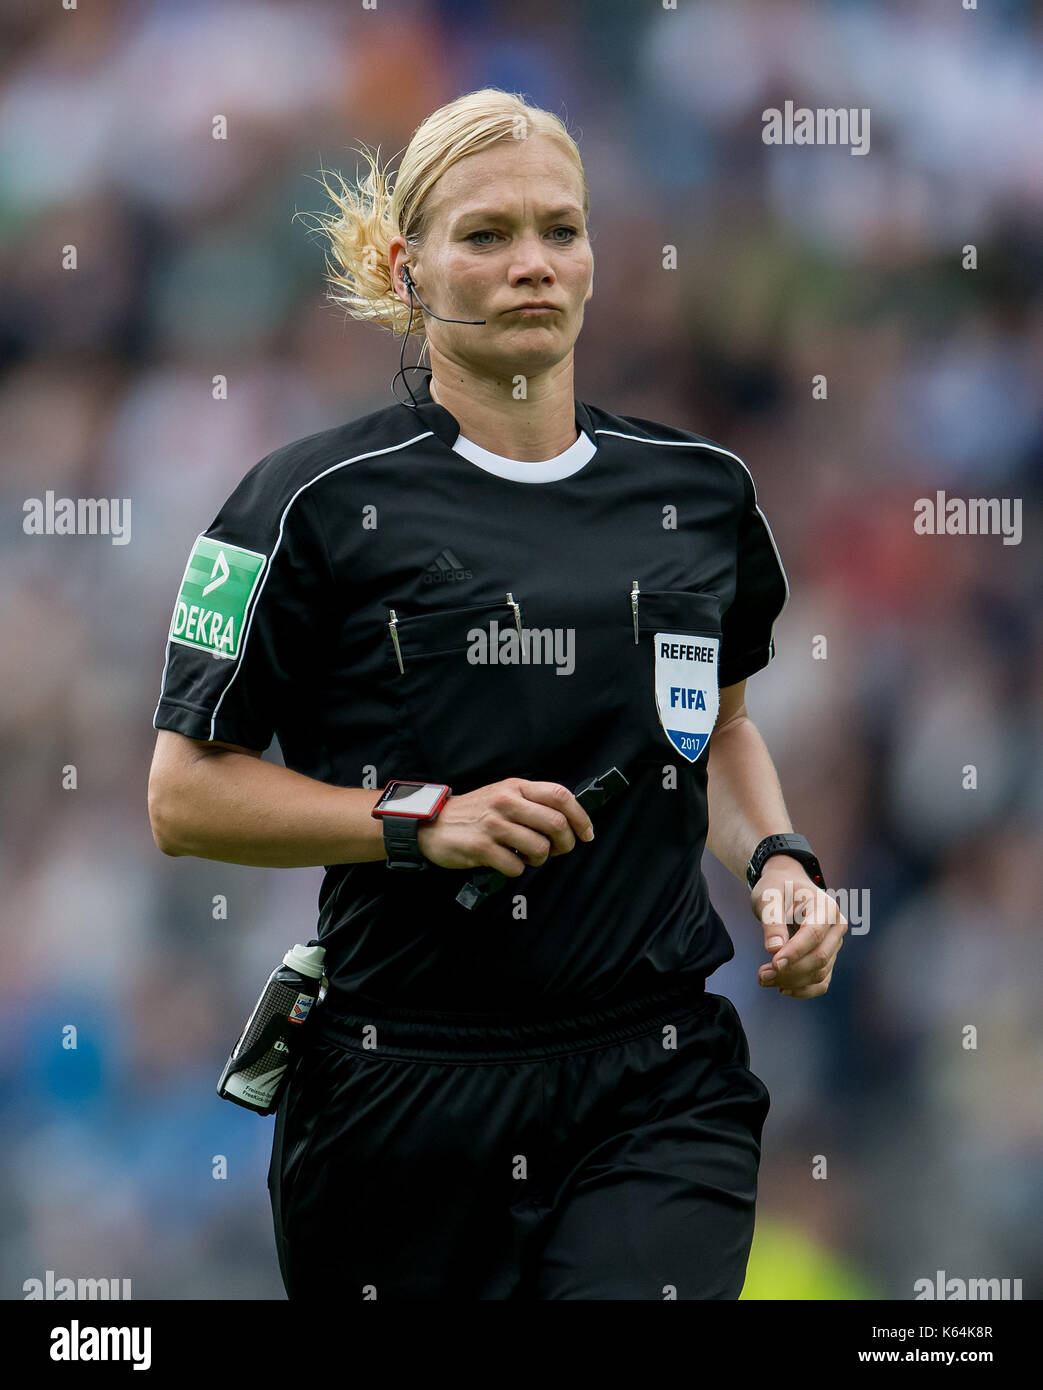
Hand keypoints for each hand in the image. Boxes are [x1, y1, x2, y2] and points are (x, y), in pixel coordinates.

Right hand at [415, 777, 594, 874]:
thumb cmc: (474, 813)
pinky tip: (507, 862)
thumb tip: (567, 820)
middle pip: (556, 824)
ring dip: (540, 859)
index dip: (581, 816)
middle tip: (559, 851)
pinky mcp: (481, 847)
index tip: (587, 833)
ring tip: (528, 856)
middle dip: (565, 844)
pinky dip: (517, 869)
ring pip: (540, 848)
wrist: (432, 824)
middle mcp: (506, 802)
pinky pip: (516, 866)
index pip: (560, 795)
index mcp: (515, 787)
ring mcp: (493, 825)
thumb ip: (531, 802)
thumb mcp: (502, 794)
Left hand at [750, 856, 846, 998]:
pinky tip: (782, 988)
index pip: (814, 935)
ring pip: (819, 973)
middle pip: (819, 958)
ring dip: (791, 982)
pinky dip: (803, 990)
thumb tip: (775, 948)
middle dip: (790, 971)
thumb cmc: (778, 888)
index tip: (773, 963)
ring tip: (764, 978)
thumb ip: (772, 919)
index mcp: (826, 907)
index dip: (794, 952)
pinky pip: (821, 982)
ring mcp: (835, 945)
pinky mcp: (829, 958)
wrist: (786, 887)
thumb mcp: (768, 896)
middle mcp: (836, 927)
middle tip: (762, 975)